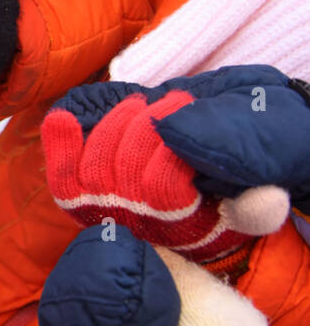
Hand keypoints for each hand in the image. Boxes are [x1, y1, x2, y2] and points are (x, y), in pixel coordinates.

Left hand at [42, 66, 298, 263]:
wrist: (183, 215)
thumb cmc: (213, 204)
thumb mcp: (242, 209)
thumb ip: (253, 208)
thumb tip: (267, 199)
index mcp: (176, 225)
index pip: (160, 187)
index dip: (166, 144)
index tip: (184, 108)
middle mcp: (133, 221)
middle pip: (122, 167)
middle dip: (147, 123)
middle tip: (173, 100)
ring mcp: (102, 209)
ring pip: (95, 162)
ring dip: (118, 122)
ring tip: (144, 102)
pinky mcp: (77, 198)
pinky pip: (60, 174)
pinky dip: (59, 142)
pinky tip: (61, 115)